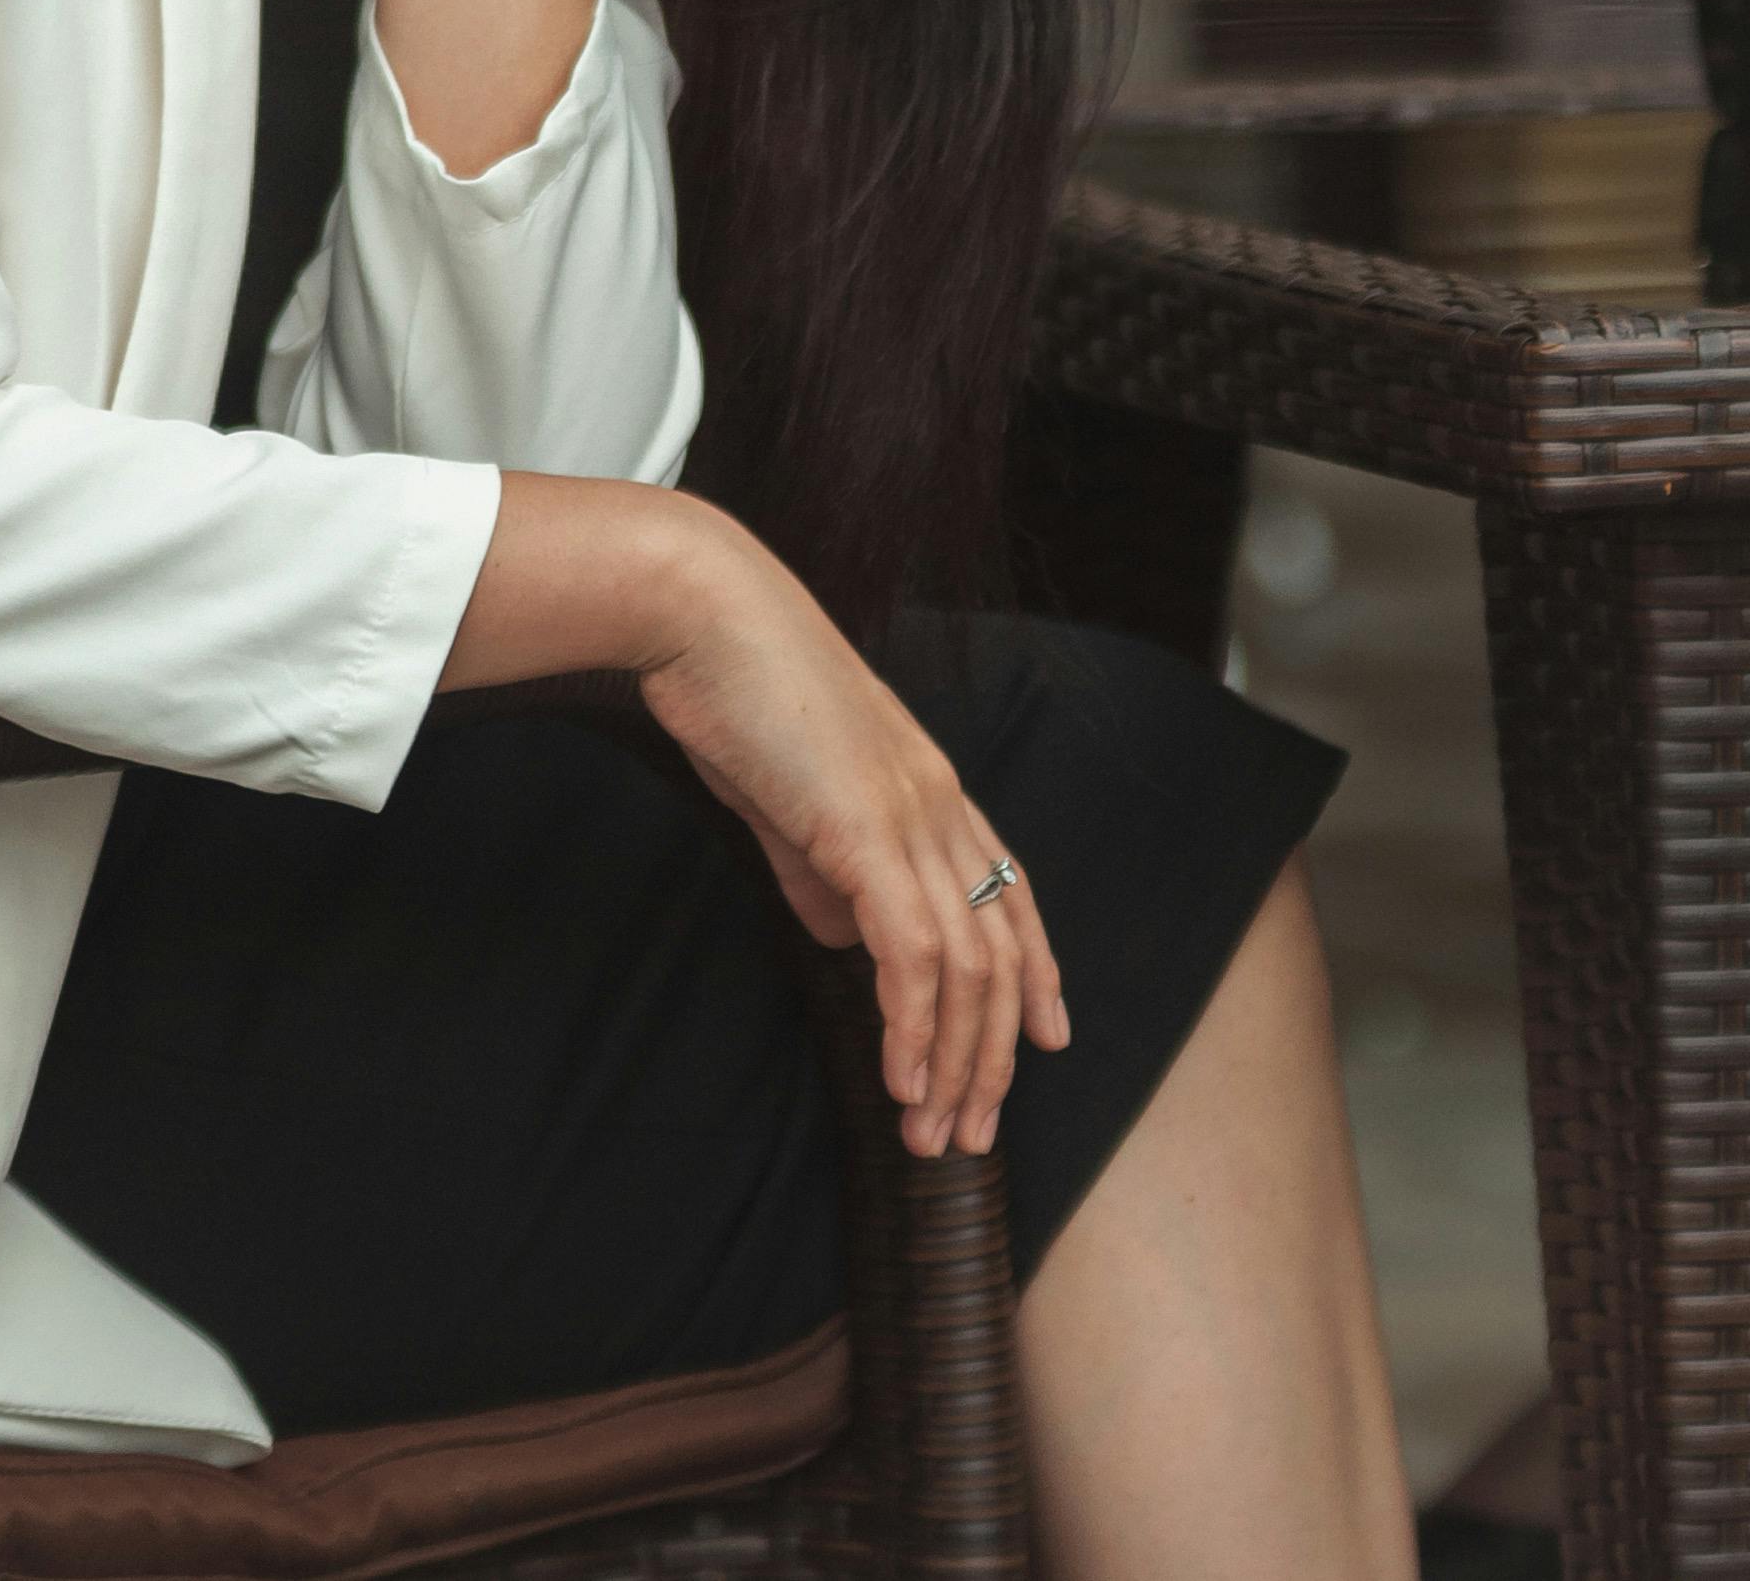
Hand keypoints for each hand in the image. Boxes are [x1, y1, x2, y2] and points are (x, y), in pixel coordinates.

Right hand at [640, 507, 1067, 1160]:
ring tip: (932, 1135)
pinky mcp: (868, 830)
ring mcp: (911, 815)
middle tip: (970, 1136)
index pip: (1011, 893)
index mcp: (930, 787)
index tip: (1045, 1040)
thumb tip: (845, 935)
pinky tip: (902, 1083)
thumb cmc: (734, 689)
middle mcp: (941, 804)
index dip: (1037, 971)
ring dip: (953, 1065)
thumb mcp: (789, 795)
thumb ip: (823, 867)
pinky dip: (915, 1028)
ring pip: (967, 968)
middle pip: (999, 953)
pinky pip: (913, 954)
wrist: (703, 614)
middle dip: (992, 1056)